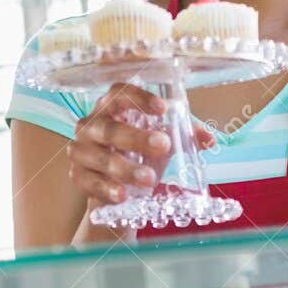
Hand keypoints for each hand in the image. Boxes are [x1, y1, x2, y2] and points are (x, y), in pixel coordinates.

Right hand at [68, 79, 214, 208]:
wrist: (119, 190)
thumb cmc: (140, 154)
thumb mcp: (164, 142)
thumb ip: (186, 137)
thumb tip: (210, 139)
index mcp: (112, 108)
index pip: (119, 92)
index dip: (139, 97)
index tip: (163, 109)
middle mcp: (91, 125)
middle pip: (110, 127)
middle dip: (137, 137)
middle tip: (164, 145)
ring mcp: (81, 151)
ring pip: (100, 157)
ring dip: (125, 168)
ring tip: (149, 179)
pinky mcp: (77, 176)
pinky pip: (89, 182)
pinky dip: (107, 189)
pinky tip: (122, 195)